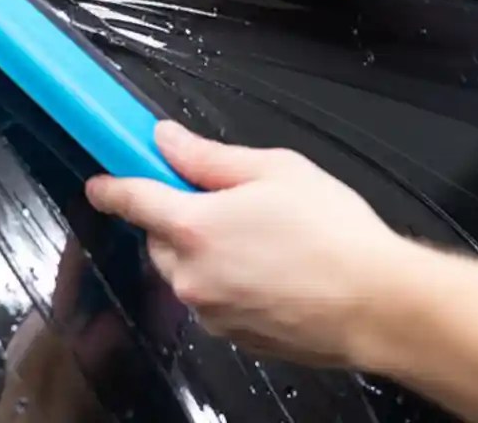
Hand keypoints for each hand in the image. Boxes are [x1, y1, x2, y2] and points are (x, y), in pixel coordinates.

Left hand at [85, 121, 426, 369]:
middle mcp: (192, 276)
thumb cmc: (335, 234)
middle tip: (228, 203)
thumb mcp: (275, 170)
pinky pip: (213, 301)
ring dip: (206, 254)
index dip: (112, 188)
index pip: (132, 200)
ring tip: (263, 240)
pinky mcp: (233, 337)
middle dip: (181, 218)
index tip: (100, 185)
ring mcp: (211, 312)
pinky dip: (229, 284)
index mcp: (194, 227)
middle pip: (161, 238)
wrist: (377, 305)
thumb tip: (167, 140)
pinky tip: (272, 272)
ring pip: (187, 273)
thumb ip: (209, 157)